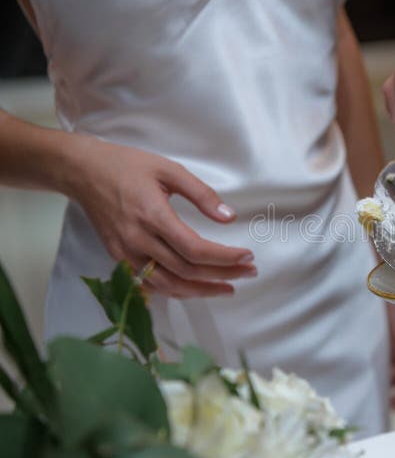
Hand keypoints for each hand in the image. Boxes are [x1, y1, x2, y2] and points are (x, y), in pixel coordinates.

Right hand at [66, 135, 255, 297]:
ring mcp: (126, 253)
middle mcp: (138, 240)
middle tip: (249, 272)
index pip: (195, 249)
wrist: (83, 172)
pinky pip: (151, 283)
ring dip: (201, 290)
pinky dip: (176, 290)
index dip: (224, 258)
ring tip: (228, 288)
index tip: (247, 256)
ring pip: (168, 284)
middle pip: (187, 270)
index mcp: (153, 216)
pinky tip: (196, 287)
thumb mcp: (170, 170)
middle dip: (222, 275)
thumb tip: (229, 217)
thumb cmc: (128, 166)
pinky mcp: (118, 257)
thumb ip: (202, 194)